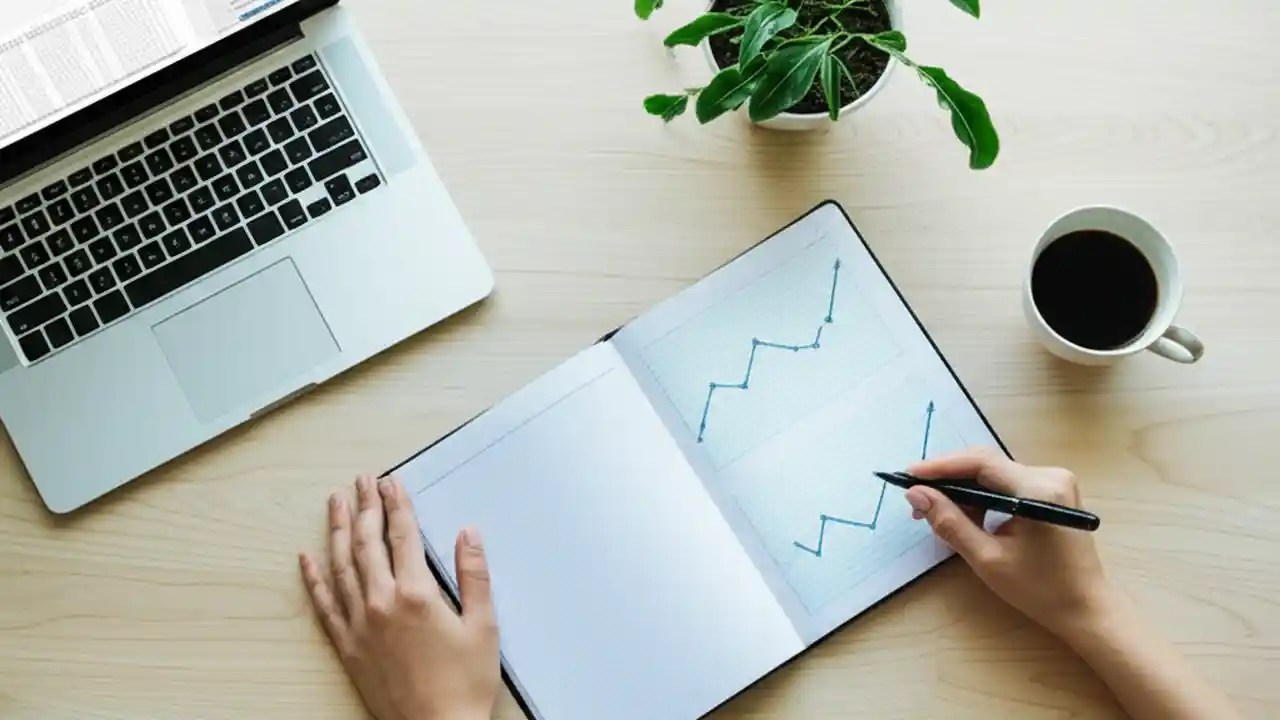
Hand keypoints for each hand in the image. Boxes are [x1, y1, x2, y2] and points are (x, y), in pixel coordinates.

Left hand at [299, 475, 499, 719]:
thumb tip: (468, 534)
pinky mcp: (347, 646)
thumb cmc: (464, 684)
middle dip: (365, 507)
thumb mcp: (483, 626)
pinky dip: (314, 578)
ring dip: (336, 530)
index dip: (397, 505)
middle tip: (362, 481)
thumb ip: (475, 575)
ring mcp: (359, 625)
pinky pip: (324, 604)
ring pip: (341, 566)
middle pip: (367, 542)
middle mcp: (381, 603)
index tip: (391, 483)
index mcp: (416, 594)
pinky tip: (307, 558)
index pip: (403, 536)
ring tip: (334, 503)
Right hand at [905, 448, 1111, 637]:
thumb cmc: (1040, 590)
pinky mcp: (1054, 490)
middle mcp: (1050, 475)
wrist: (1086, 607)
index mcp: (1038, 490)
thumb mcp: (987, 559)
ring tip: (937, 512)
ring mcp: (1055, 481)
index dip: (940, 466)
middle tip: (916, 501)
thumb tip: (916, 495)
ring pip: (994, 474)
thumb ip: (950, 522)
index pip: (980, 463)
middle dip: (948, 480)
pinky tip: (966, 514)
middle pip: (986, 465)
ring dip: (964, 490)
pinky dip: (983, 495)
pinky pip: (1008, 483)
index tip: (908, 475)